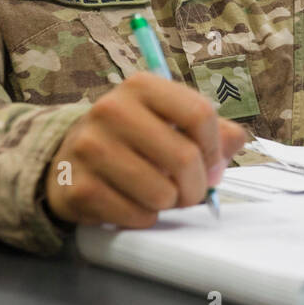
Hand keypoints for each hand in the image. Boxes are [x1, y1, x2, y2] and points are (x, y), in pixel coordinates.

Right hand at [44, 72, 247, 226]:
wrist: (71, 158)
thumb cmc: (134, 138)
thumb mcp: (170, 120)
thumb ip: (213, 130)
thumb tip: (233, 145)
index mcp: (141, 86)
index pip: (200, 114)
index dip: (215, 148)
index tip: (212, 164)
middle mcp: (111, 109)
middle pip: (184, 157)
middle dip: (196, 185)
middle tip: (190, 191)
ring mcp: (90, 148)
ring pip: (161, 192)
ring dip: (169, 203)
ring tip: (159, 195)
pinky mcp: (79, 187)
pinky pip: (136, 215)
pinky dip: (144, 218)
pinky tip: (134, 204)